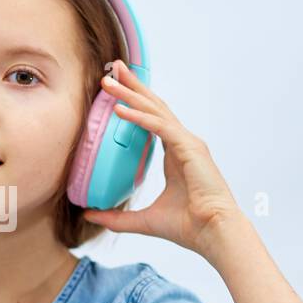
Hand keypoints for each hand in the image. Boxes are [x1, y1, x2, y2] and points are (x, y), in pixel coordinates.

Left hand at [81, 60, 244, 257]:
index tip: (116, 90)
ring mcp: (188, 143)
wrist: (213, 234)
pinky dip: (140, 117)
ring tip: (109, 82)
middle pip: (154, 107)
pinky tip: (121, 109)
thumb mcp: (142, 220)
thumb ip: (116, 217)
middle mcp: (183, 143)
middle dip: (133, 86)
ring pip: (155, 111)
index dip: (135, 103)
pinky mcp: (190, 148)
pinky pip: (160, 127)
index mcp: (176, 154)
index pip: (152, 120)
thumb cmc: (188, 226)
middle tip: (113, 69)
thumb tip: (89, 215)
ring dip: (131, 94)